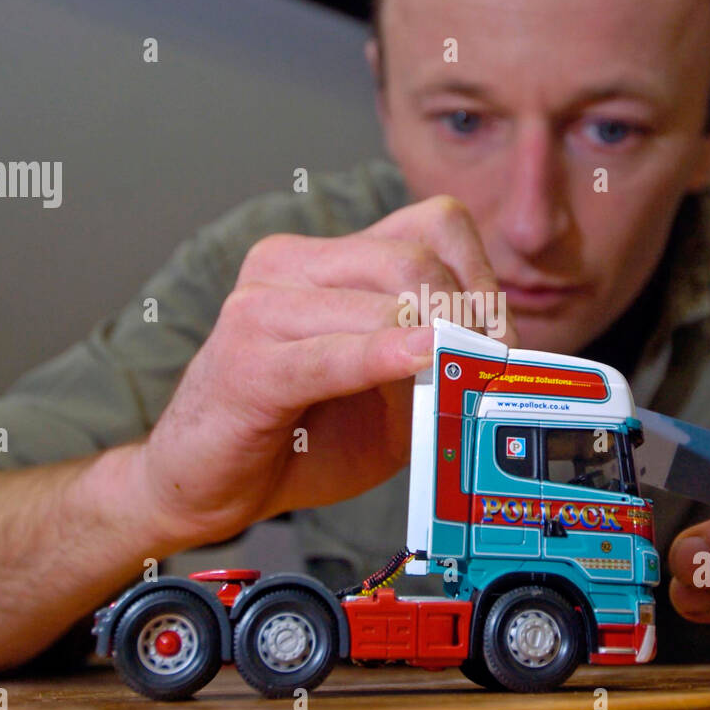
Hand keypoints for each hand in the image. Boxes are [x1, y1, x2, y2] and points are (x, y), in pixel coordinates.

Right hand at [133, 195, 515, 545]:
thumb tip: (501, 356)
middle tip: (492, 369)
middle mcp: (290, 266)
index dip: (481, 279)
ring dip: (441, 342)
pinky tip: (419, 362)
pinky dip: (382, 356)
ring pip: (383, 298)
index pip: (433, 225)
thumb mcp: (388, 393)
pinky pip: (332, 353)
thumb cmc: (296, 434)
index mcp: (327, 260)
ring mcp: (262, 307)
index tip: (499, 339)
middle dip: (470, 316)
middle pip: (414, 259)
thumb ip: (434, 361)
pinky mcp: (248, 362)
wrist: (208, 484)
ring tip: (463, 382)